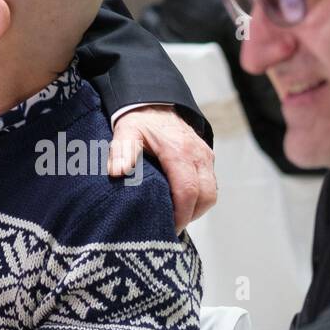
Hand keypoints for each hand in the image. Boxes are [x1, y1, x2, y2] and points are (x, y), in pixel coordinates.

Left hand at [108, 104, 215, 231]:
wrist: (154, 101)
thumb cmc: (139, 120)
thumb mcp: (125, 132)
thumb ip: (122, 151)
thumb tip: (118, 172)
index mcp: (178, 151)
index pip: (187, 190)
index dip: (181, 214)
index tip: (169, 227)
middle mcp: (197, 154)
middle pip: (206, 196)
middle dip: (191, 215)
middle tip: (171, 226)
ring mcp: (205, 156)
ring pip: (211, 192)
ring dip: (197, 208)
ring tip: (176, 216)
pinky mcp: (207, 157)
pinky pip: (210, 184)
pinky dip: (200, 197)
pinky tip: (182, 202)